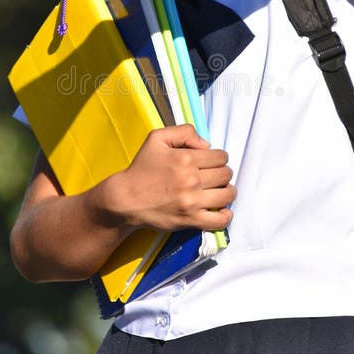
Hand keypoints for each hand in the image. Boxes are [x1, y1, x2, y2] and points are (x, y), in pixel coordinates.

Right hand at [102, 124, 235, 231]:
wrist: (126, 198)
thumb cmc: (141, 168)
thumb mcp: (157, 138)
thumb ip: (184, 132)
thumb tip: (207, 145)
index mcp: (185, 158)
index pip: (220, 156)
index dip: (218, 158)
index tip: (210, 163)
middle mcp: (191, 179)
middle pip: (226, 174)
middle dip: (222, 173)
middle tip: (213, 176)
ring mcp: (192, 202)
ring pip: (227, 194)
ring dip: (226, 191)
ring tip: (218, 191)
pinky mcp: (190, 220)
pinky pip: (220, 221)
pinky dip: (226, 215)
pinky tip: (221, 210)